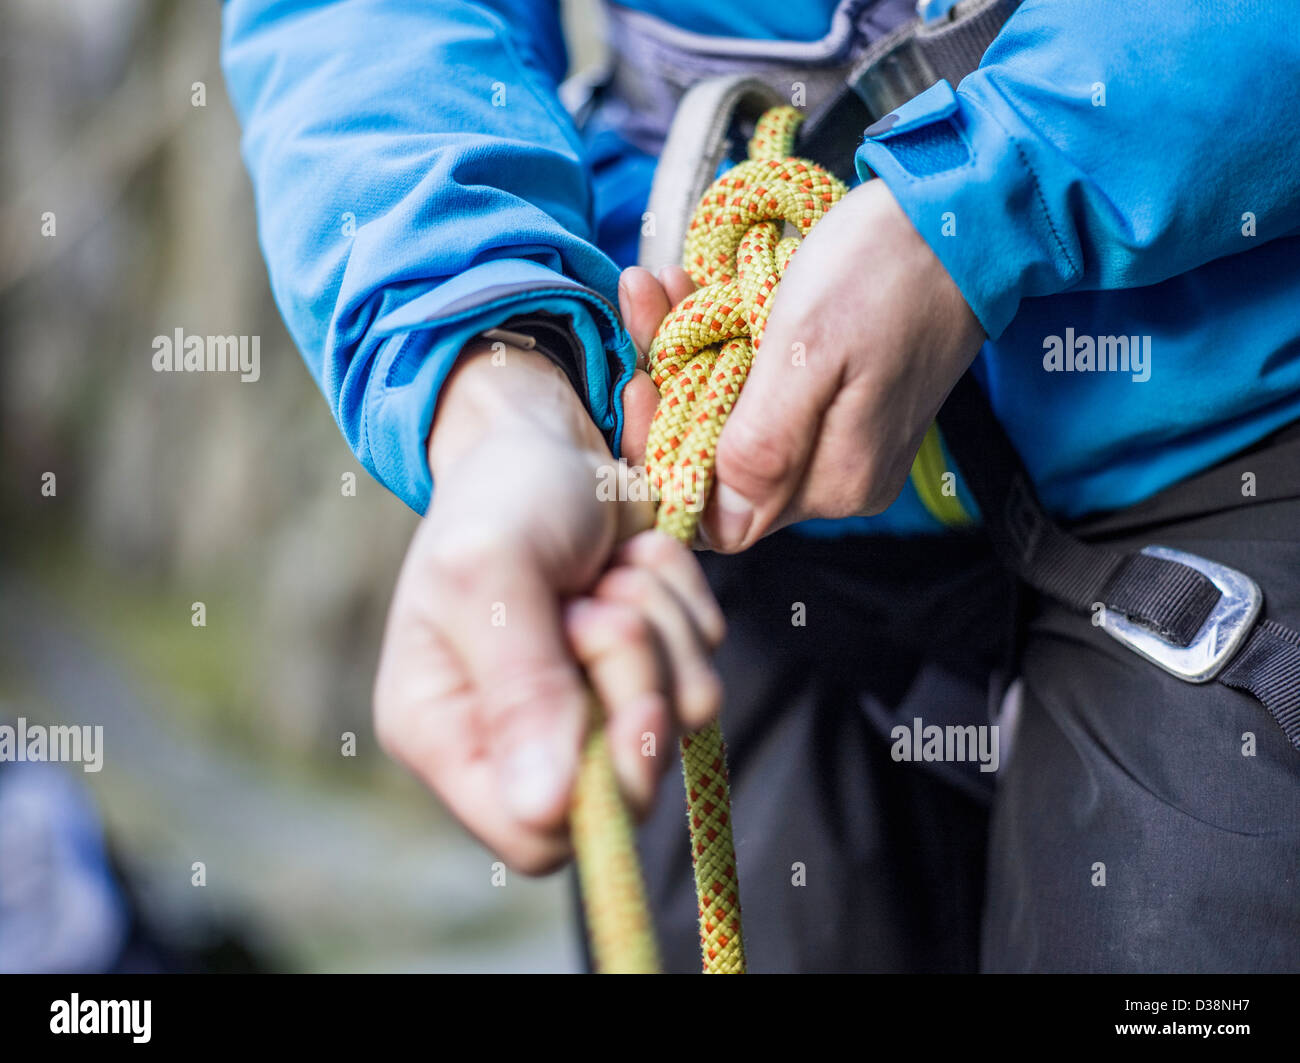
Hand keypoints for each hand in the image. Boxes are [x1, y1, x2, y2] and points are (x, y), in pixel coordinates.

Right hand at [373, 344, 723, 872]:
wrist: (551, 438)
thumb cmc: (500, 496)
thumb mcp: (492, 573)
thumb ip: (519, 687)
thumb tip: (544, 810)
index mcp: (445, 729)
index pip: (531, 834)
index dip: (593, 790)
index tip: (621, 709)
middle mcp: (517, 735)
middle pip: (623, 783)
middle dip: (632, 681)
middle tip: (598, 606)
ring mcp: (588, 703)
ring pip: (678, 719)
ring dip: (659, 629)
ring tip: (607, 574)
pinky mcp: (644, 666)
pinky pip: (704, 666)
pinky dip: (682, 608)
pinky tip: (632, 566)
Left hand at [620, 178, 985, 551]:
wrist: (959, 217)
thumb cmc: (886, 269)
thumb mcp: (809, 348)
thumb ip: (764, 442)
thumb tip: (718, 520)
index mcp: (833, 480)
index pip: (717, 518)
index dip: (664, 465)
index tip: (638, 388)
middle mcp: (838, 479)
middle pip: (719, 467)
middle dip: (668, 391)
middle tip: (646, 309)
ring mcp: (841, 444)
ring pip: (733, 425)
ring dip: (688, 360)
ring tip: (667, 287)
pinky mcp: (841, 408)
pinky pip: (761, 397)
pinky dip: (724, 350)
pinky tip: (702, 293)